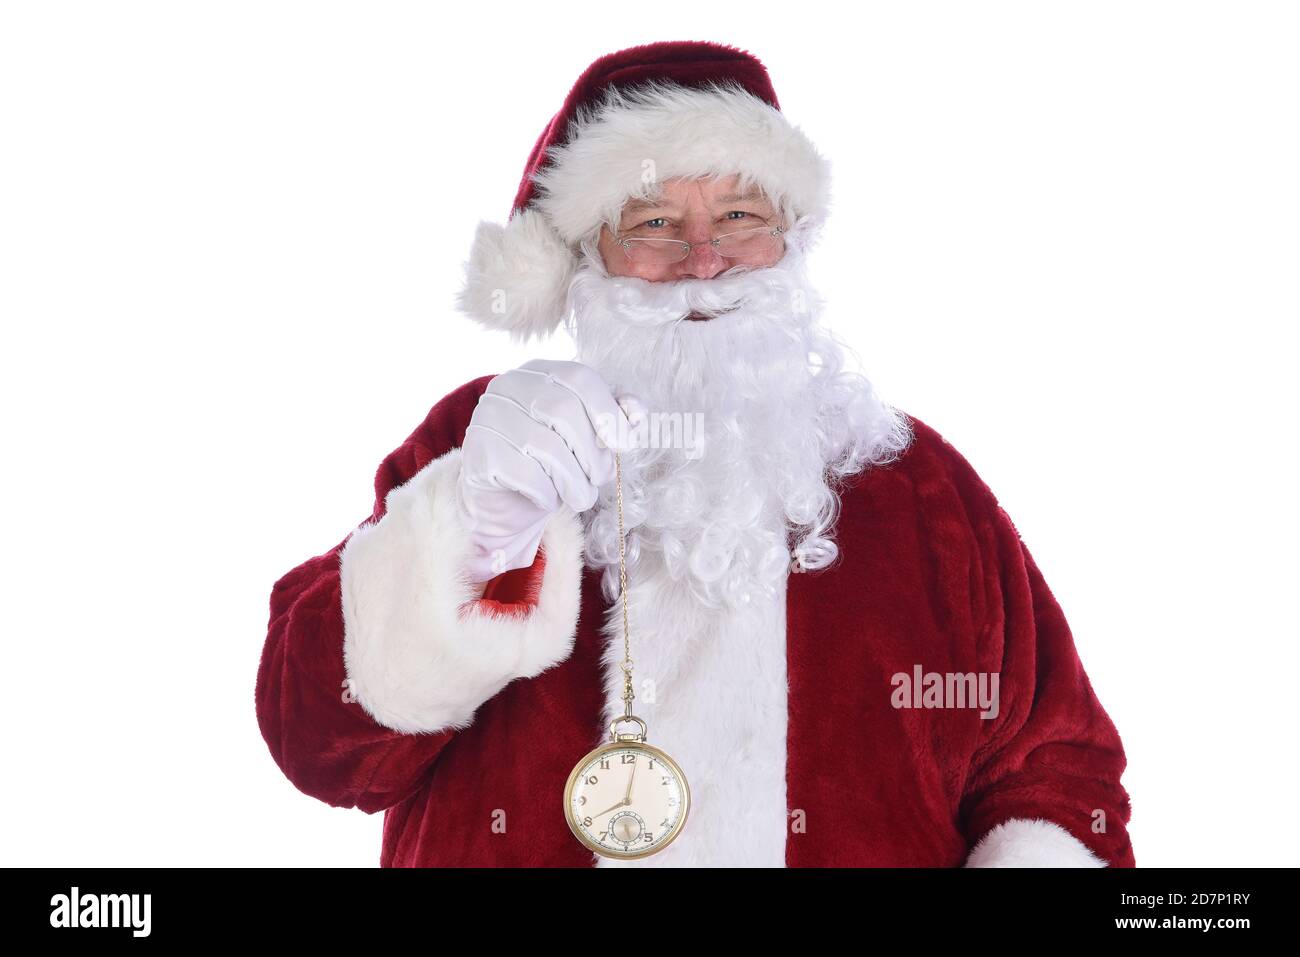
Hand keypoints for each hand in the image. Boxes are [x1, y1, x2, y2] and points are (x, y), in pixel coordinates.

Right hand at [457, 359, 636, 582]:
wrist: (503, 500)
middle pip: (563, 410)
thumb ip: (613, 419)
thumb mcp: (586, 436)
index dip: (608, 411)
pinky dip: (547, 494)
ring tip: (581, 497)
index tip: (624, 445)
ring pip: (545, 446)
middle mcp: (509, 386)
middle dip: (593, 452)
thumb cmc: (551, 461)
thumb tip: (636, 415)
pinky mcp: (478, 455)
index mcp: (540, 372)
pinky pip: (524, 474)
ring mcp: (488, 418)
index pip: (580, 377)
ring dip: (575, 481)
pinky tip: (548, 500)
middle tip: (600, 478)